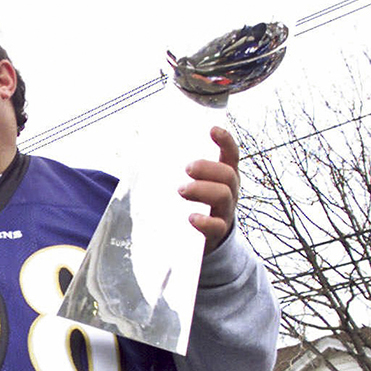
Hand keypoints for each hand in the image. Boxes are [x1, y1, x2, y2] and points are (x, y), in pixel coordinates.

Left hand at [179, 126, 240, 250]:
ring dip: (202, 189)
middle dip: (208, 168)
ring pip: (224, 196)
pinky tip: (191, 218)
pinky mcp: (217, 233)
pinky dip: (205, 221)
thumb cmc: (190, 203)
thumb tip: (139, 147)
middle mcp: (229, 191)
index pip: (231, 155)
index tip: (212, 130)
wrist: (200, 240)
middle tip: (187, 168)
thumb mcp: (190, 182)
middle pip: (228, 174)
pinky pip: (217, 226)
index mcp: (222, 175)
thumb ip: (173, 167)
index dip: (226, 141)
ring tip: (182, 190)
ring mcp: (224, 212)